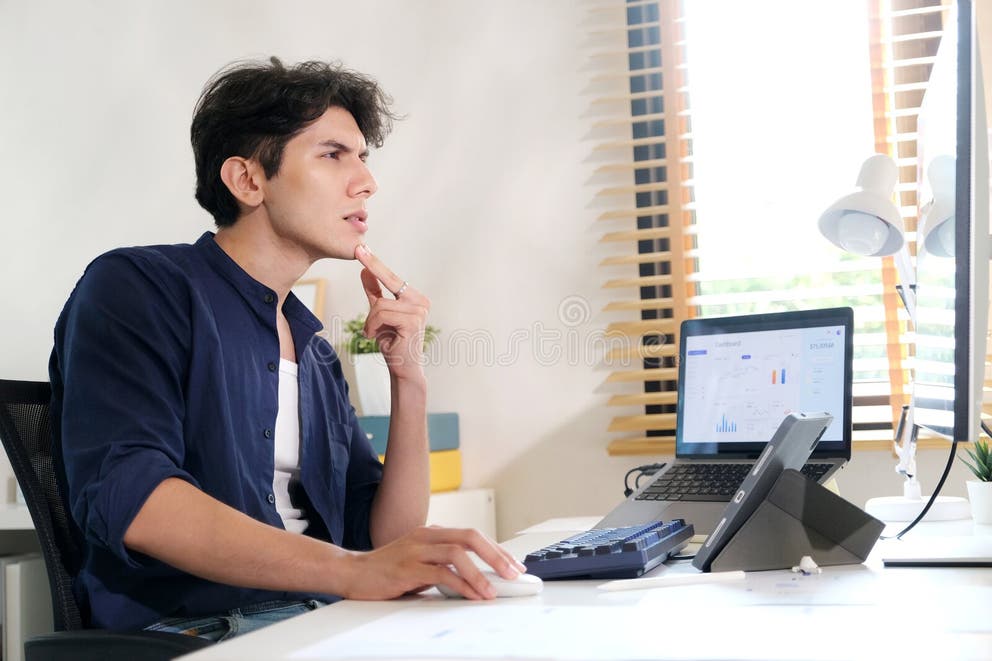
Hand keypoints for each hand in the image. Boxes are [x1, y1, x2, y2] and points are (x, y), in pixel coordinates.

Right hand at [339, 526, 526, 600]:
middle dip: (496, 555)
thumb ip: (444, 564)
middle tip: (513, 573)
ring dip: (480, 573)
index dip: (495, 549)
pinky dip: (460, 584)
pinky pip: (441, 573)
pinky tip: (471, 595)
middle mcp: (426, 536)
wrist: (352, 572)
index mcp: (432, 533)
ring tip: (493, 591)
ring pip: (458, 553)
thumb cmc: (387, 570)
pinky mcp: (407, 567)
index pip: (472, 535)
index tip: (512, 565)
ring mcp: (416, 549)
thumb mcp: (420, 562)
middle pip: (470, 537)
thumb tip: (476, 578)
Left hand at [355, 244, 430, 381]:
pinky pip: (381, 314)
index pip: (392, 277)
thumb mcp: (380, 315)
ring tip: (374, 334)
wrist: (402, 369)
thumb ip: (375, 293)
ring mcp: (419, 311)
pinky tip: (376, 338)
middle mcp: (421, 301)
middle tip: (359, 251)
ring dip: (370, 321)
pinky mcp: (412, 321)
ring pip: (380, 304)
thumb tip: (364, 272)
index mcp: (415, 298)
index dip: (376, 263)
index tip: (361, 248)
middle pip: (387, 284)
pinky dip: (372, 327)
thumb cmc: (393, 342)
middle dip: (372, 279)